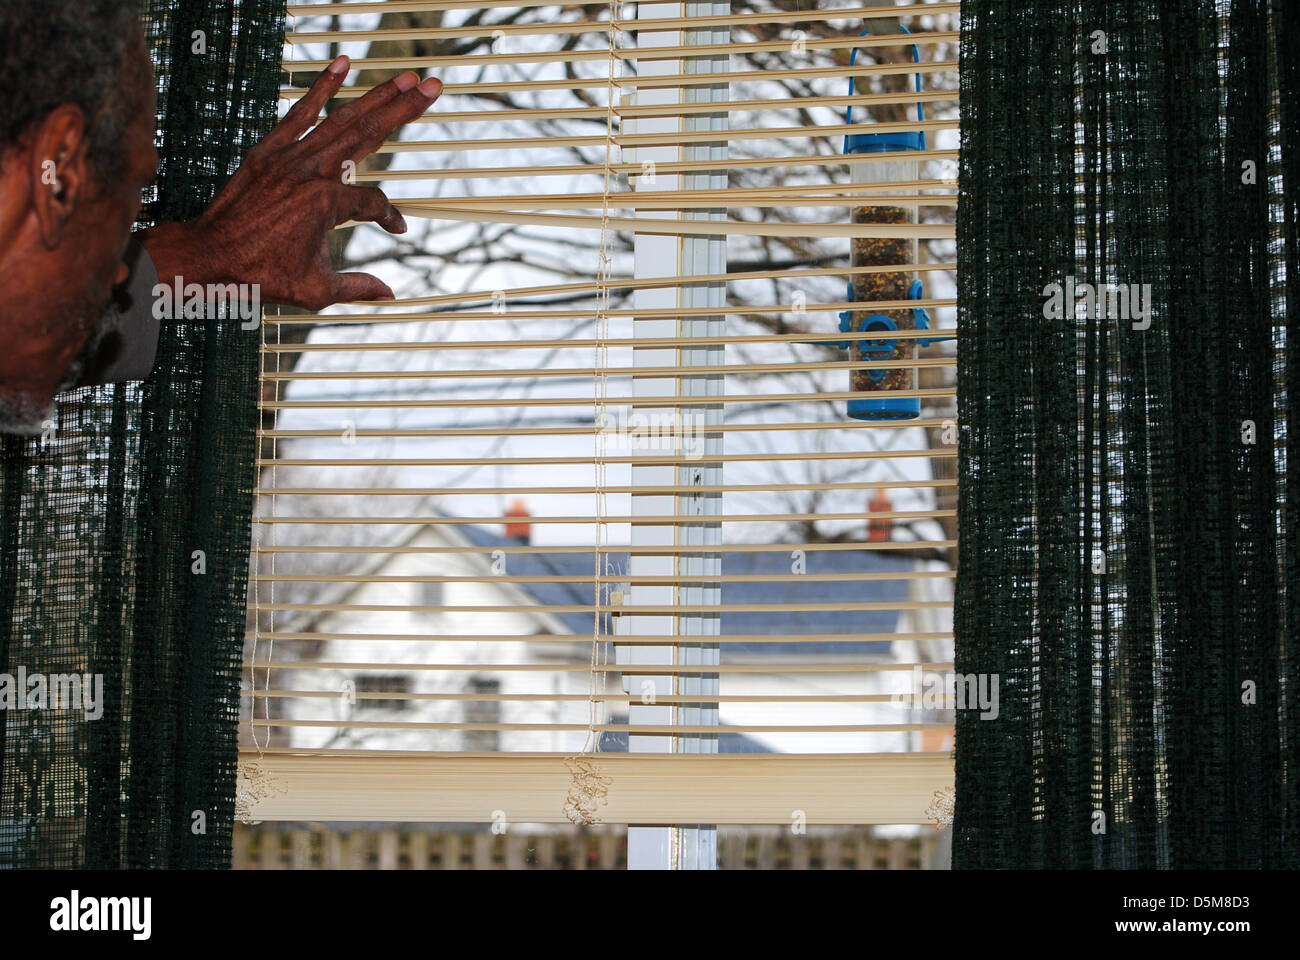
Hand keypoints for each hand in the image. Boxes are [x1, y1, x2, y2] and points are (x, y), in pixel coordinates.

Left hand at [139, 56, 440, 309]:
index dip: (390, 217)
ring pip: (342, 119)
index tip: (395, 229)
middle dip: (405, 110)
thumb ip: (357, 287)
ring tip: (405, 76)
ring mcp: (290, 157)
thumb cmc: (260, 274)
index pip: (374, 202)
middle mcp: (312, 172)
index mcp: (326, 204)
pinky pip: (300, 111)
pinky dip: (322, 87)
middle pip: (370, 135)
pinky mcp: (271, 150)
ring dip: (377, 95)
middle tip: (433, 87)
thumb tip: (390, 294)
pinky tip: (343, 64)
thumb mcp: (315, 290)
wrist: (208, 254)